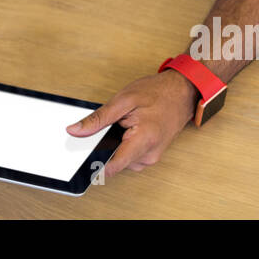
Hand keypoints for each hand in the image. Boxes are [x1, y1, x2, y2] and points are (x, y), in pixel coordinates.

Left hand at [66, 71, 195, 177]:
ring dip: (116, 145)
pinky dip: (125, 144)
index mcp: (144, 140)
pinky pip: (130, 156)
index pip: (113, 166)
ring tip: (124, 124)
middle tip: (110, 127)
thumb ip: (99, 118)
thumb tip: (76, 130)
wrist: (182, 92)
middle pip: (115, 162)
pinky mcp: (151, 155)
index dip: (94, 165)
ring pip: (122, 160)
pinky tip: (129, 129)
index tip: (82, 161)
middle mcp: (149, 154)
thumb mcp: (124, 100)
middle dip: (106, 147)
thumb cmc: (158, 93)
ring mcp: (152, 157)